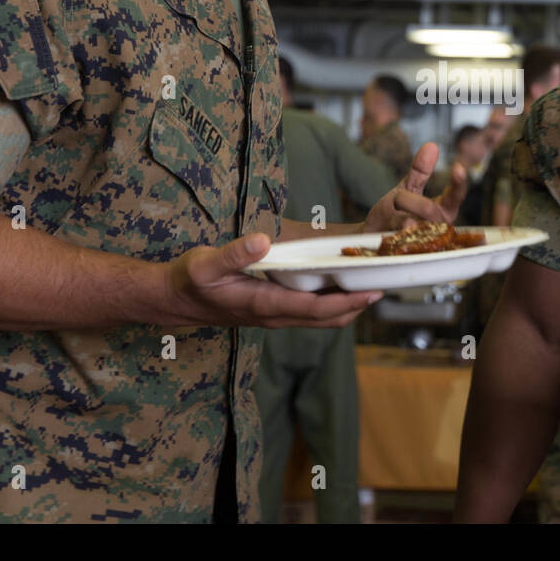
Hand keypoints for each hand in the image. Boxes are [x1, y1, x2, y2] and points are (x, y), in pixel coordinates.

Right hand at [163, 232, 380, 326]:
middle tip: (385, 285)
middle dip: (357, 305)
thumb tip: (261, 242)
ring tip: (372, 283)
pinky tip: (341, 283)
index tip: (372, 292)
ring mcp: (275, 316)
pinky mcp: (273, 310)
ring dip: (347, 305)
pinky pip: (310, 311)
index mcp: (264, 305)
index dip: (346, 302)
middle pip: (326, 318)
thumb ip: (233, 254)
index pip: (314, 309)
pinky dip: (331, 302)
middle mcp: (275, 315)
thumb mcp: (205, 263)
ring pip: (320, 318)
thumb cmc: (190, 281)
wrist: (174, 300)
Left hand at [364, 141, 467, 231]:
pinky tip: (390, 233)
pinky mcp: (409, 253)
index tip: (458, 169)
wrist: (374, 234)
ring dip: (402, 220)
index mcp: (443, 210)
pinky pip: (401, 241)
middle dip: (413, 203)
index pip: (455, 195)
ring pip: (414, 226)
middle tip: (397, 200)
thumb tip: (431, 145)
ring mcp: (426, 241)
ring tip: (395, 220)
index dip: (458, 183)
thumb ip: (420, 171)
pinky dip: (394, 234)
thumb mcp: (408, 187)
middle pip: (429, 210)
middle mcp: (438, 227)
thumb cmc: (397, 211)